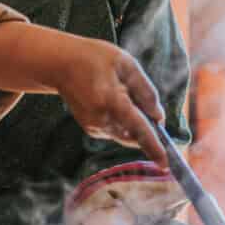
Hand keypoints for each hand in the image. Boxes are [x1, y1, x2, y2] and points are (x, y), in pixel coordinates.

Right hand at [48, 36, 167, 163]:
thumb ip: (146, 92)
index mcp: (111, 100)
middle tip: (134, 93)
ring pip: (128, 133)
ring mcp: (94, 127)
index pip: (138, 128)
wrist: (60, 64)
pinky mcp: (91, 129)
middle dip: (146, 123)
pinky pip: (118, 130)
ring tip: (116, 89)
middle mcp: (101, 119)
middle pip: (136, 133)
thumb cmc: (95, 59)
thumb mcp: (126, 64)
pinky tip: (108, 97)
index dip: (154, 147)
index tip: (165, 164)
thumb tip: (159, 118)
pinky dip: (122, 120)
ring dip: (133, 119)